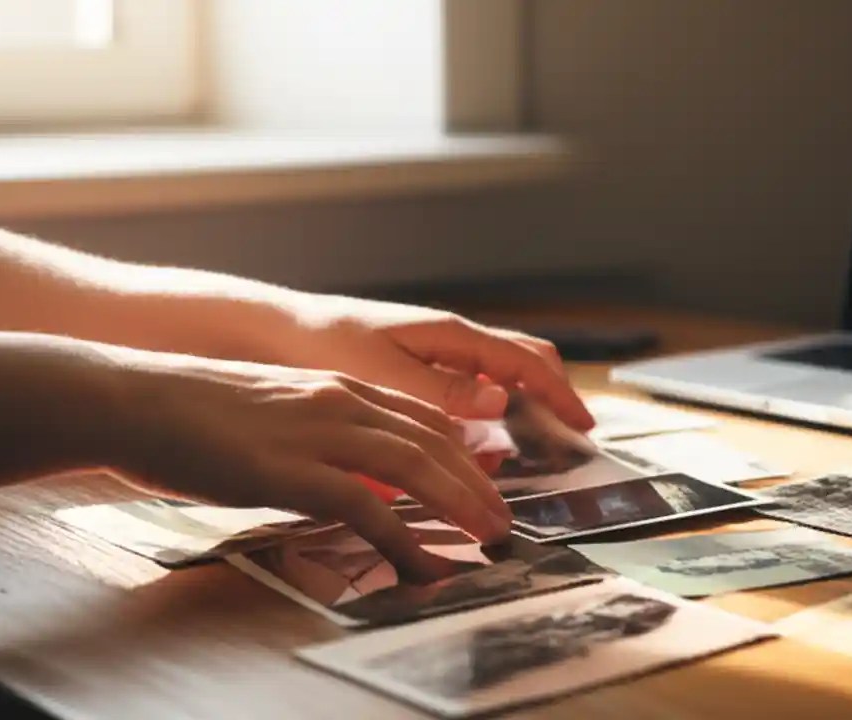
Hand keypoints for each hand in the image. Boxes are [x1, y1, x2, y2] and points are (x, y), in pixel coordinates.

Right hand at [93, 344, 512, 572]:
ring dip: (460, 504)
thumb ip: (318, 429)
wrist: (133, 398)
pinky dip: (402, 537)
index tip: (482, 481)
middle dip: (476, 483)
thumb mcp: (274, 407)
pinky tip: (422, 562)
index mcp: (337, 386)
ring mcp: (318, 434)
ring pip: (415, 466)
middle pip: (432, 441)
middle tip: (503, 520)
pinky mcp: (290, 471)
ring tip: (490, 537)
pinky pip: (365, 507)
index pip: (421, 416)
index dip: (460, 451)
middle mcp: (340, 402)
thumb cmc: (193, 409)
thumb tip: (341, 468)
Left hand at [263, 295, 593, 429]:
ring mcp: (434, 352)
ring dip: (522, 407)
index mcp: (450, 335)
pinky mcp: (414, 369)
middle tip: (571, 437)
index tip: (584, 428)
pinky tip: (477, 442)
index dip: (561, 396)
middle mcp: (450, 340)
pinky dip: (487, 414)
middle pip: (524, 361)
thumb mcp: (383, 374)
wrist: (267, 331)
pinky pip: (468, 389)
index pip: (527, 362)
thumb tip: (502, 402)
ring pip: (499, 376)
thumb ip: (443, 390)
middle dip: (553, 395)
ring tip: (532, 448)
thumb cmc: (321, 346)